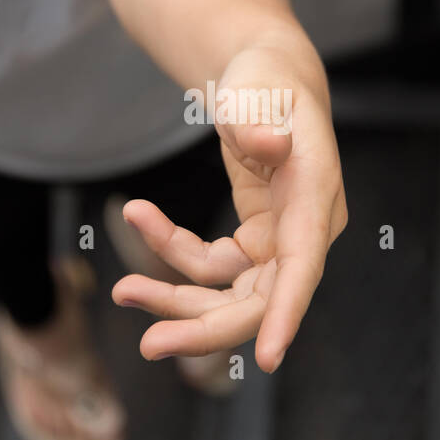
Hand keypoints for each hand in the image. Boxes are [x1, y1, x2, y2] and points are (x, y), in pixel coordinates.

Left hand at [111, 45, 347, 372]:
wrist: (267, 81)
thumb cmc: (267, 84)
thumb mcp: (258, 94)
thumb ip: (257, 124)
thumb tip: (269, 146)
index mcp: (316, 197)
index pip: (303, 266)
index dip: (286, 314)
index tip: (266, 358)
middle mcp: (305, 231)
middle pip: (261, 300)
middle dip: (205, 326)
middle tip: (148, 345)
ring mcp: (279, 241)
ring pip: (231, 294)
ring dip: (176, 298)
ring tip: (123, 291)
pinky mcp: (255, 241)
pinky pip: (211, 266)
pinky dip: (171, 252)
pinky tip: (138, 218)